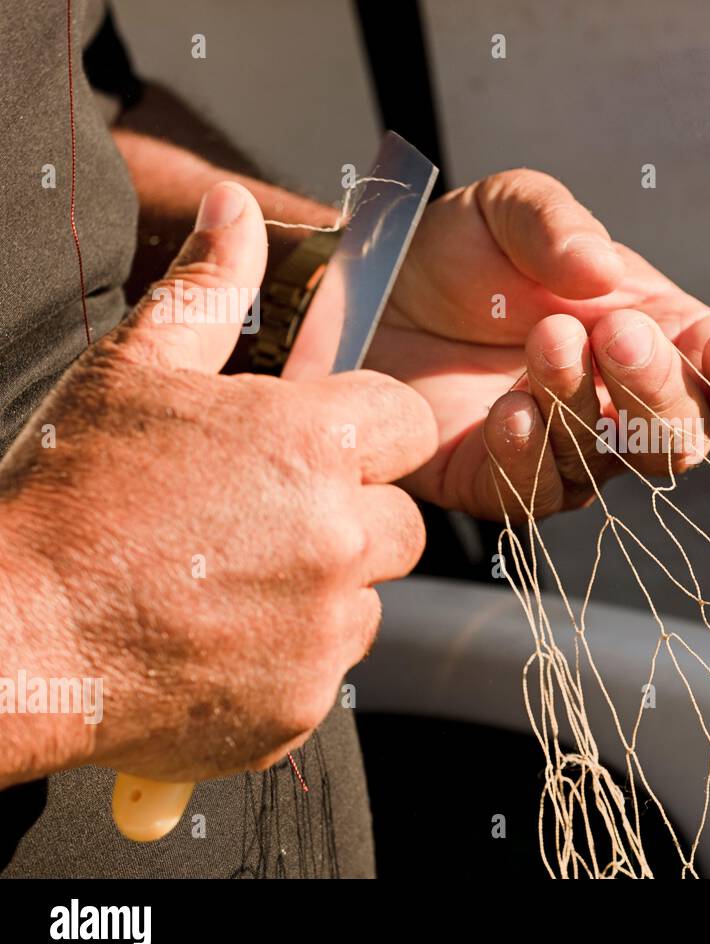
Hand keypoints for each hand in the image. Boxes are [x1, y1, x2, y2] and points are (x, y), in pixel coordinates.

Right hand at [0, 182, 435, 783]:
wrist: (15, 639)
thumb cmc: (68, 499)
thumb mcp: (135, 371)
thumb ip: (208, 289)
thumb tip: (237, 213)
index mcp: (313, 444)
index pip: (405, 424)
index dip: (366, 432)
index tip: (324, 447)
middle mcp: (339, 535)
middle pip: (401, 519)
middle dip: (352, 514)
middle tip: (265, 520)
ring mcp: (326, 626)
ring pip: (370, 596)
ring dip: (325, 587)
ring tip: (233, 578)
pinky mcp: (304, 699)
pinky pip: (329, 665)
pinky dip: (291, 654)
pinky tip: (221, 635)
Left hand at [368, 169, 709, 520]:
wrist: (364, 295)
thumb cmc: (459, 254)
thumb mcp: (509, 208)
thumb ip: (557, 224)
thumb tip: (601, 270)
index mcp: (660, 337)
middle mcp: (627, 404)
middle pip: (685, 436)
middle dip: (659, 388)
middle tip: (614, 333)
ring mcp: (571, 450)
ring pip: (615, 465)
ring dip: (586, 407)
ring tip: (544, 344)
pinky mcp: (506, 484)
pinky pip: (540, 494)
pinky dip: (531, 455)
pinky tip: (508, 411)